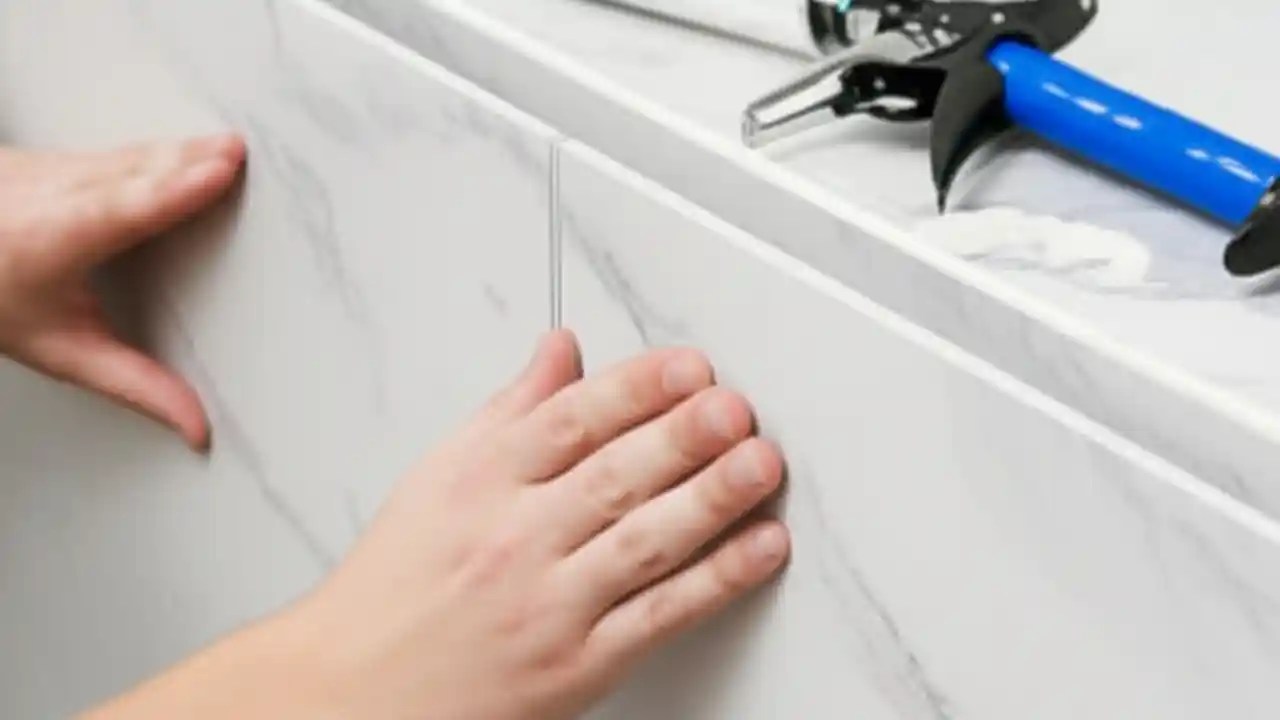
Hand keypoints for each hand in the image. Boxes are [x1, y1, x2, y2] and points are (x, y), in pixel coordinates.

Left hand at [0, 135, 245, 449]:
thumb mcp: (64, 353)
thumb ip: (135, 386)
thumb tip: (194, 424)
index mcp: (59, 237)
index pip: (129, 207)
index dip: (177, 189)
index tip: (217, 169)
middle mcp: (51, 192)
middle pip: (134, 170)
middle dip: (187, 160)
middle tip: (233, 151)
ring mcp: (43, 166)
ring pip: (122, 155)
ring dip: (176, 151)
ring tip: (221, 148)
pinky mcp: (42, 156)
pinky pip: (106, 152)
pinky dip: (147, 153)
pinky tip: (173, 152)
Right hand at [84, 330, 789, 719]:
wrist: (351, 693)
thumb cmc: (396, 586)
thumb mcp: (440, 478)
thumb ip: (511, 410)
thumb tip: (562, 349)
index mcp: (480, 481)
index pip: (571, 420)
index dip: (637, 388)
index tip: (689, 365)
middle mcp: (515, 539)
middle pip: (613, 476)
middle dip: (682, 436)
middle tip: (735, 406)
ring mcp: (549, 604)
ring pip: (644, 541)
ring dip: (712, 499)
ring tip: (761, 462)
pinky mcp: (578, 664)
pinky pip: (659, 615)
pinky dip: (716, 580)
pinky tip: (759, 547)